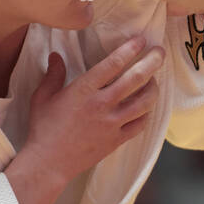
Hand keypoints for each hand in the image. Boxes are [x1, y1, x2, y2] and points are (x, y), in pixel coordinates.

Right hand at [21, 35, 165, 183]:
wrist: (48, 163)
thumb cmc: (43, 129)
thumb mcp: (43, 97)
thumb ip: (53, 75)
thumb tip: (56, 55)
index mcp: (84, 90)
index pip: (113, 63)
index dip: (130, 49)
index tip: (141, 40)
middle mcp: (102, 104)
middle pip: (136, 78)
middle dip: (152, 62)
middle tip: (160, 52)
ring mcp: (113, 123)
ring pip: (145, 102)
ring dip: (154, 88)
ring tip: (155, 80)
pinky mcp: (117, 140)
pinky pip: (140, 124)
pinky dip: (147, 114)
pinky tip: (147, 107)